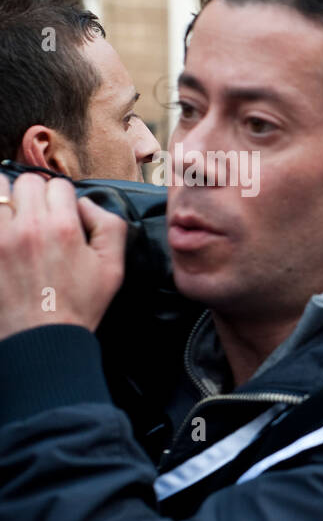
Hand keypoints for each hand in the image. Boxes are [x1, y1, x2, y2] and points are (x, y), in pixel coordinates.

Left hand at [0, 172, 125, 340]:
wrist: (43, 337)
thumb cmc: (79, 305)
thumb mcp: (113, 269)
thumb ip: (110, 226)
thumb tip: (86, 204)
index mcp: (64, 228)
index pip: (59, 186)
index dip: (65, 199)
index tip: (65, 216)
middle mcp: (28, 227)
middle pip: (26, 182)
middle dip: (36, 194)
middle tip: (40, 215)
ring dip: (8, 198)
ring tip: (15, 217)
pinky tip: (6, 231)